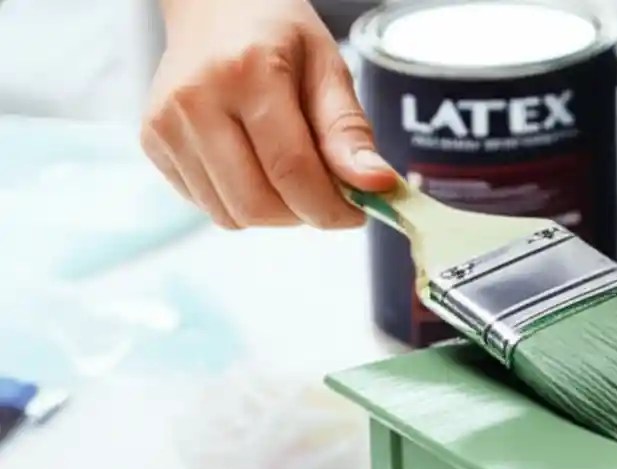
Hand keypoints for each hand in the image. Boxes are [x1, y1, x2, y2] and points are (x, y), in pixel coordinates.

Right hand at [142, 0, 396, 229]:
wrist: (214, 7)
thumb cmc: (278, 35)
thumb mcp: (328, 68)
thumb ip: (349, 131)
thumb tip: (377, 186)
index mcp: (248, 72)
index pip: (292, 170)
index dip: (330, 207)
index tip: (357, 214)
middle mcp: (196, 100)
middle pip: (257, 203)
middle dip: (302, 214)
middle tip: (326, 196)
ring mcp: (165, 124)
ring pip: (230, 214)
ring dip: (274, 213)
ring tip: (291, 176)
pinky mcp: (153, 142)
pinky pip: (207, 204)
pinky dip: (241, 202)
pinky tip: (255, 166)